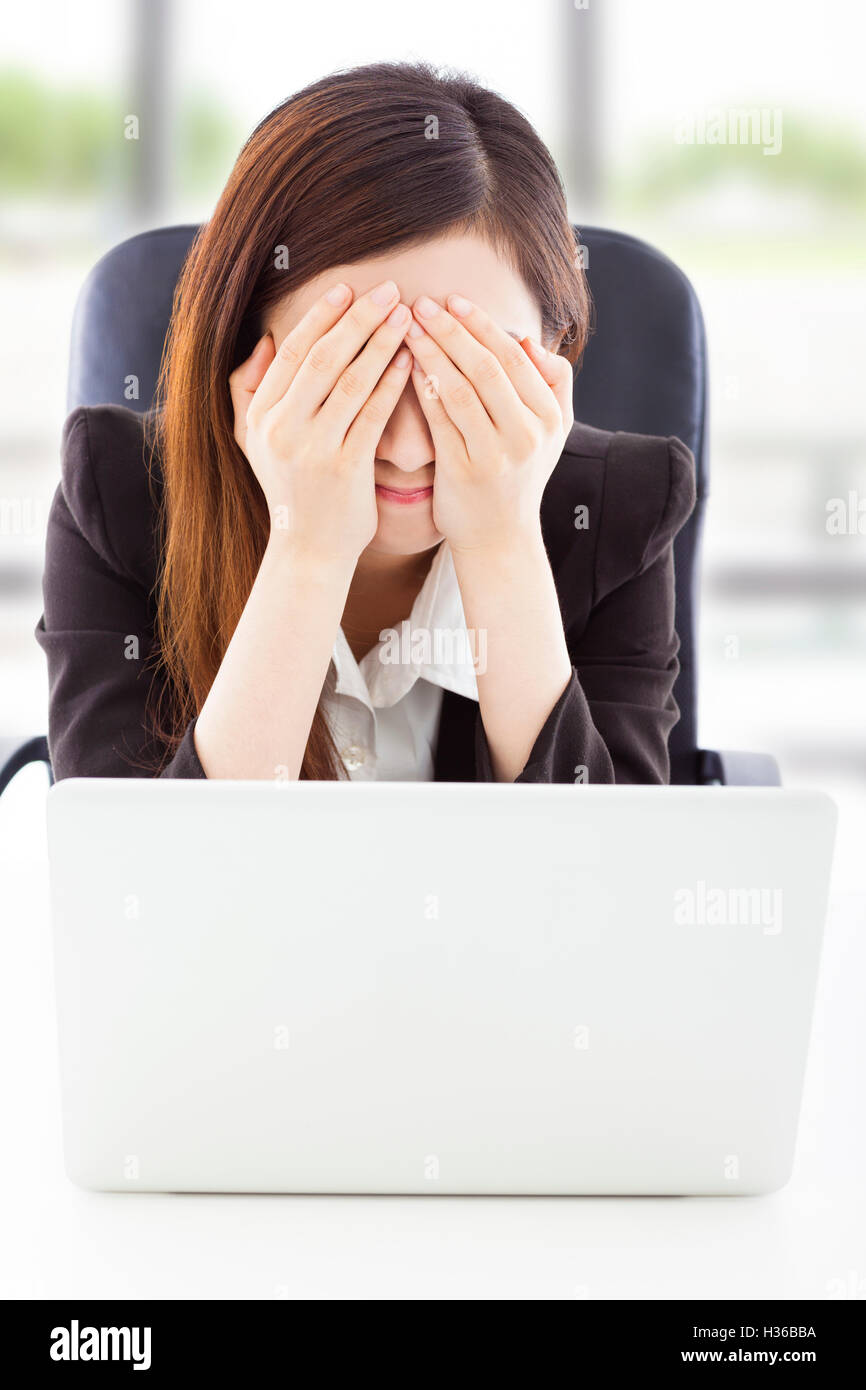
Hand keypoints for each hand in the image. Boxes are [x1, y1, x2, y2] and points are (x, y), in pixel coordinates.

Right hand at [229, 280, 412, 562]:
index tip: (347, 288)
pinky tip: (410, 361)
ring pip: (350, 382)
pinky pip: (372, 416)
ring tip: (406, 316)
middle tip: (389, 291)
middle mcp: (282, 429)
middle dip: (358, 319)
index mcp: (261, 415)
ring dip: (381, 344)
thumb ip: (249, 389)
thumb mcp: (254, 440)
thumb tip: (267, 340)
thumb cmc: (289, 489)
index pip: (292, 351)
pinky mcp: (345, 469)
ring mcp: (313, 450)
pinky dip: (391, 384)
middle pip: (322, 358)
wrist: (308, 549)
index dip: (321, 316)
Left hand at [404, 294, 572, 552]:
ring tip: (407, 326)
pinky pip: (439, 419)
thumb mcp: (551, 433)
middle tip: (422, 303)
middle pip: (487, 367)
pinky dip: (422, 387)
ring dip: (431, 352)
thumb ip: (551, 383)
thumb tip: (527, 340)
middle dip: (452, 330)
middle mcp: (527, 434)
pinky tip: (404, 365)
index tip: (453, 300)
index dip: (482, 325)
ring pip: (460, 389)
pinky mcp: (463, 471)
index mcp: (550, 417)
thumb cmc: (518, 477)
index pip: (514, 357)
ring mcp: (495, 454)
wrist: (500, 539)